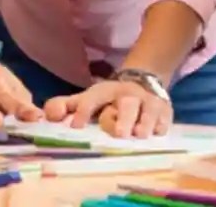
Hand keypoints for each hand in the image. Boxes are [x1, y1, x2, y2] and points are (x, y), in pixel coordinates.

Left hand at [44, 80, 172, 137]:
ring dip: (145, 123)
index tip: (75, 127)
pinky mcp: (165, 110)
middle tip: (119, 134)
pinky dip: (161, 126)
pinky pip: (165, 118)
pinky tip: (157, 134)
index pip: (92, 99)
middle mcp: (128, 94)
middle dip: (123, 118)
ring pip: (149, 111)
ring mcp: (148, 102)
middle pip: (127, 104)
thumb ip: (65, 106)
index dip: (82, 111)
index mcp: (104, 91)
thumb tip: (49, 117)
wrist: (141, 81)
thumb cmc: (108, 99)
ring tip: (139, 135)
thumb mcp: (87, 98)